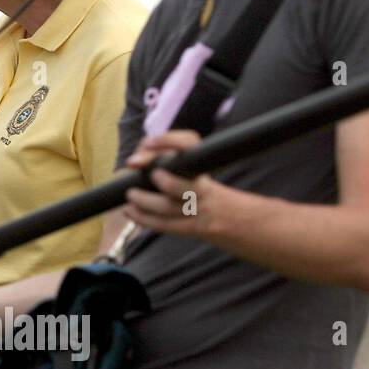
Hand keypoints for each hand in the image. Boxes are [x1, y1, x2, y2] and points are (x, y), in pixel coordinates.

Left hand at [122, 130, 239, 239]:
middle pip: (188, 185)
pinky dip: (144, 218)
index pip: (189, 142)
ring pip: (171, 208)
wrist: (238, 219)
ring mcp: (200, 210)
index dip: (169, 141)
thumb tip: (138, 156)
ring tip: (130, 195)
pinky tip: (130, 211)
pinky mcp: (193, 228)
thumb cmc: (207, 189)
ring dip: (145, 201)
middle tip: (141, 176)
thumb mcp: (196, 168)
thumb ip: (170, 158)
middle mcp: (204, 188)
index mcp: (203, 165)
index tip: (147, 142)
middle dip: (166, 181)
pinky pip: (166, 225)